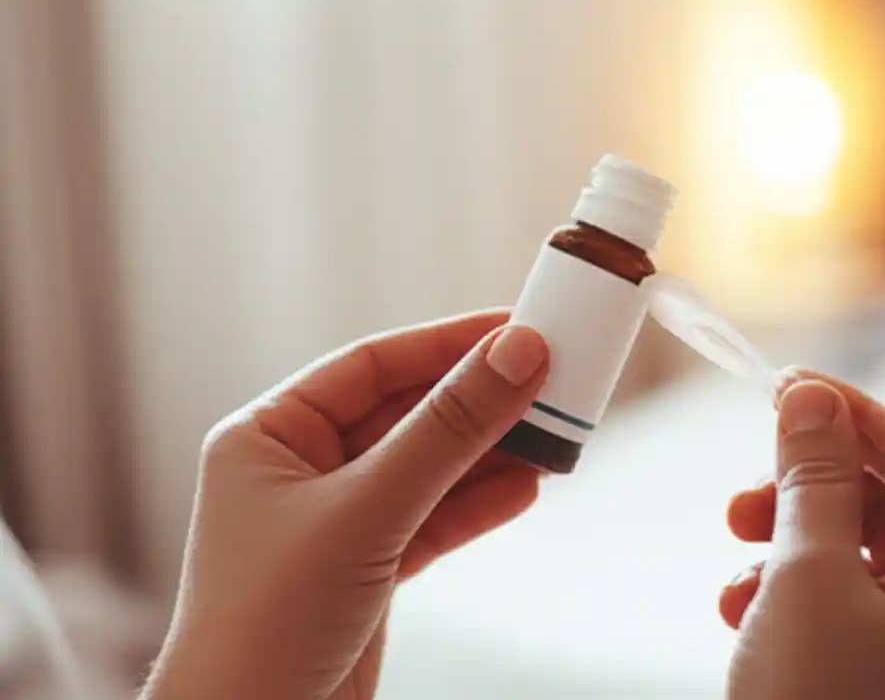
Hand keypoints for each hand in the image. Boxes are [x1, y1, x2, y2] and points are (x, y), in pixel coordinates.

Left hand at [142, 311, 548, 699]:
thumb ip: (446, 432)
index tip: (513, 327)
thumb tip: (515, 357)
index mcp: (269, 435)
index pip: (370, 365)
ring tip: (552, 433)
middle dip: (476, 401)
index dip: (444, 343)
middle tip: (547, 377)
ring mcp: (336, 521)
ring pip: (428, 468)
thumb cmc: (268, 621)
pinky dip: (479, 505)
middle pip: (406, 413)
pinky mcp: (367, 569)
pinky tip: (525, 488)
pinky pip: (434, 519)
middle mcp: (301, 470)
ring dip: (489, 452)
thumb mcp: (366, 510)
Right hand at [719, 372, 884, 698]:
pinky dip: (795, 600)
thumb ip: (816, 478)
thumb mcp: (809, 575)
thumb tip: (815, 397)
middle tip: (745, 496)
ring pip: (860, 563)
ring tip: (737, 562)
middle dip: (808, 493)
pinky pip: (848, 616)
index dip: (854, 415)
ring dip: (790, 547)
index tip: (789, 387)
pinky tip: (743, 610)